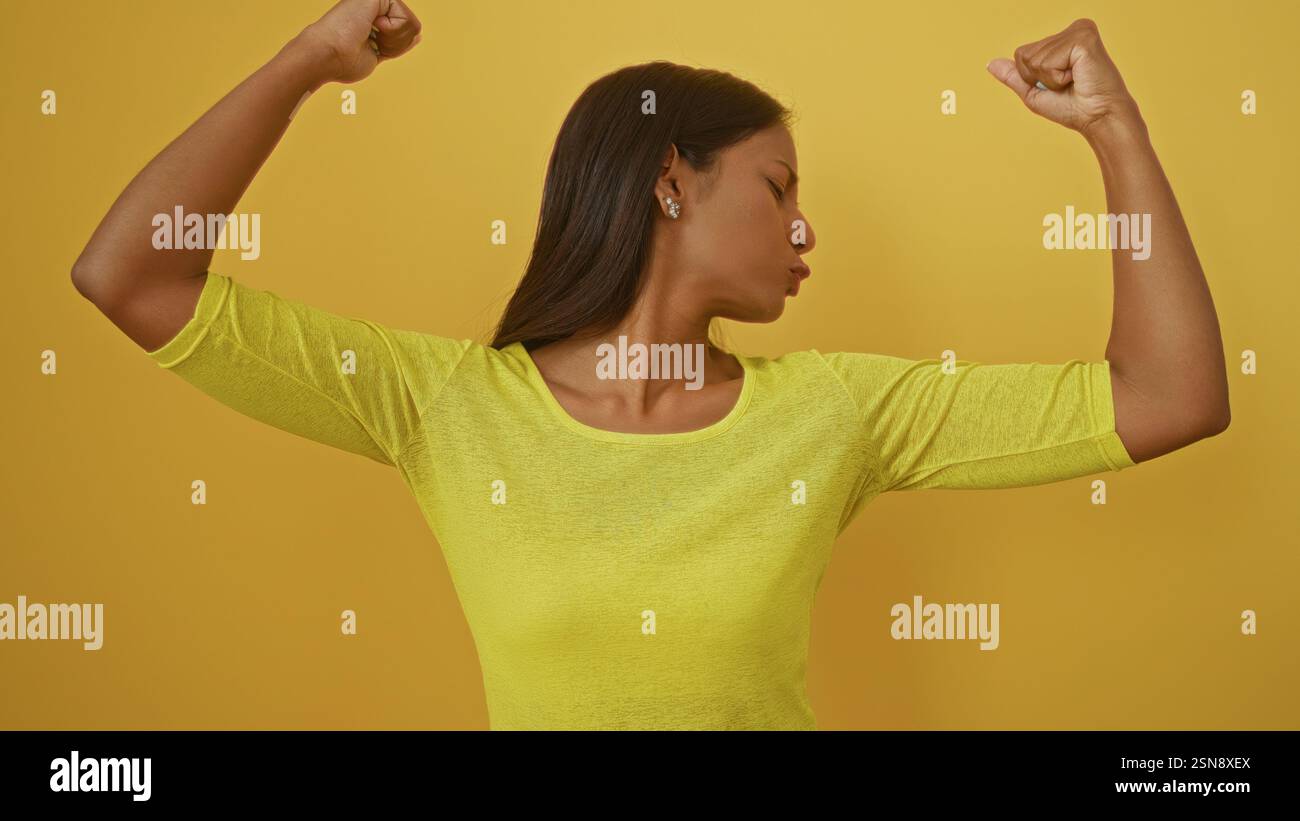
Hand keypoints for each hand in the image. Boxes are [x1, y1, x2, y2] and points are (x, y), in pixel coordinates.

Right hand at [299, 0, 422, 84]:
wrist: (329, 55)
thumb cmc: (343, 61)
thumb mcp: (378, 53)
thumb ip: (396, 42)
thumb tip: (417, 35)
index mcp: (373, 18)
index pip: (405, 32)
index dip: (394, 48)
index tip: (371, 49)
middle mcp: (375, 6)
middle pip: (413, 28)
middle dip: (396, 45)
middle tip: (371, 43)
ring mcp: (376, 0)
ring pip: (413, 24)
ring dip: (394, 40)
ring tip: (370, 35)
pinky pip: (407, 19)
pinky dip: (393, 32)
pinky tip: (372, 27)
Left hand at [986, 18, 1139, 140]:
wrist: (1098, 118)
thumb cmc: (1073, 108)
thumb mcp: (1034, 92)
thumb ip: (1014, 76)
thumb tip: (990, 63)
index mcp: (1061, 39)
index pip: (1022, 53)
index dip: (1031, 77)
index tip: (1059, 84)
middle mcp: (1071, 30)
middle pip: (1024, 54)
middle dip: (1039, 78)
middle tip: (1068, 84)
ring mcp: (1078, 31)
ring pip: (1034, 59)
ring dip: (1049, 79)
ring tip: (1074, 80)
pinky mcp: (1083, 38)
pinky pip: (1047, 61)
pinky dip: (1057, 77)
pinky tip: (1078, 76)